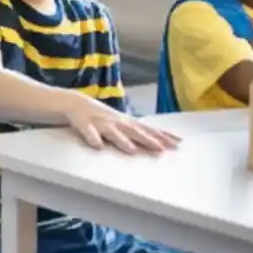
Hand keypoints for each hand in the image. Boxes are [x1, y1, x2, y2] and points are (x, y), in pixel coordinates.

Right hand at [61, 92, 178, 154]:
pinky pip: (88, 132)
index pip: (148, 129)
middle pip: (135, 131)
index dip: (163, 136)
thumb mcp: (120, 123)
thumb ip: (135, 132)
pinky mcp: (84, 124)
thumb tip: (157, 142)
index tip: (178, 143)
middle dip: (148, 140)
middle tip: (162, 150)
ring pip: (113, 132)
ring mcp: (100, 123)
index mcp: (126, 122)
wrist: (74, 102)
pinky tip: (97, 146)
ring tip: (132, 150)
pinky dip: (93, 138)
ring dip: (122, 140)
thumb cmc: (100, 116)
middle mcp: (116, 121)